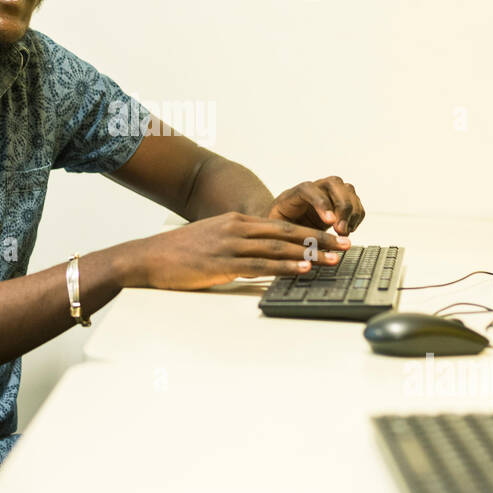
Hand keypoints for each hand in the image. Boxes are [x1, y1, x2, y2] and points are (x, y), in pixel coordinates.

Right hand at [130, 211, 346, 289]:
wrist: (147, 257)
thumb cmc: (178, 253)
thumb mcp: (212, 240)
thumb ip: (236, 245)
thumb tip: (259, 258)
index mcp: (236, 222)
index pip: (281, 226)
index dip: (310, 231)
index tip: (334, 237)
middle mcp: (236, 229)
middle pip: (287, 234)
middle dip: (320, 240)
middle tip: (346, 246)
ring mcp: (229, 246)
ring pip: (278, 248)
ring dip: (310, 254)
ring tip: (334, 260)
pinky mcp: (222, 263)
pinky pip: (260, 265)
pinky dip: (285, 266)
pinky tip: (303, 269)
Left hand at [265, 176, 364, 237]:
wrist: (285, 227)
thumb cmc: (280, 231)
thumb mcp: (275, 235)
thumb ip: (288, 237)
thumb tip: (305, 246)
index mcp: (292, 196)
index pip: (307, 190)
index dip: (321, 203)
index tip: (329, 222)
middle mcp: (312, 189)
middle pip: (333, 185)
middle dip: (341, 208)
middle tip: (341, 231)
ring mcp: (328, 193)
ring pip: (347, 190)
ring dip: (351, 213)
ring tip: (344, 233)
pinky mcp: (340, 201)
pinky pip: (355, 202)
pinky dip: (357, 216)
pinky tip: (349, 230)